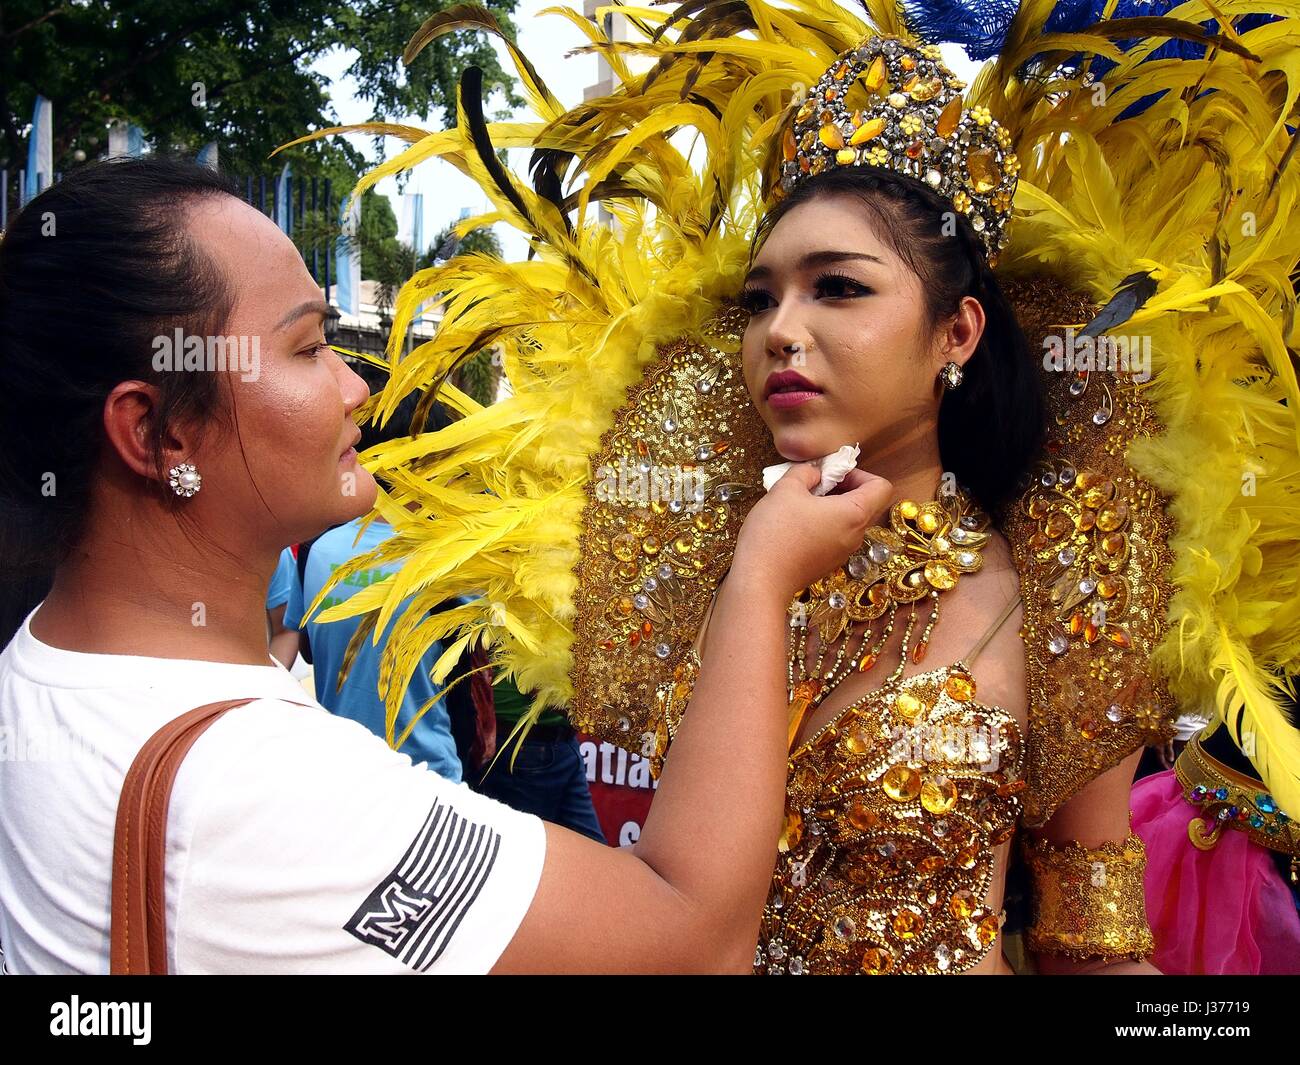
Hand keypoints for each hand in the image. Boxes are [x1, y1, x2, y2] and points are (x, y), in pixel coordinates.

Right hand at [731, 463, 892, 601]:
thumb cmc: (775, 532)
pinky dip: (821, 524)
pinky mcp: (826, 563)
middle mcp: (855, 536)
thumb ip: (805, 472)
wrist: (760, 580)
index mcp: (854, 515)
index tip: (832, 473)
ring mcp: (842, 553)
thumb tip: (814, 473)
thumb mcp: (786, 488)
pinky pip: (834, 536)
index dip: (860, 473)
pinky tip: (794, 523)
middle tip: (813, 484)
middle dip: (842, 488)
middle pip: (864, 504)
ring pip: (847, 520)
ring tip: (800, 502)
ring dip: (829, 506)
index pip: (881, 487)